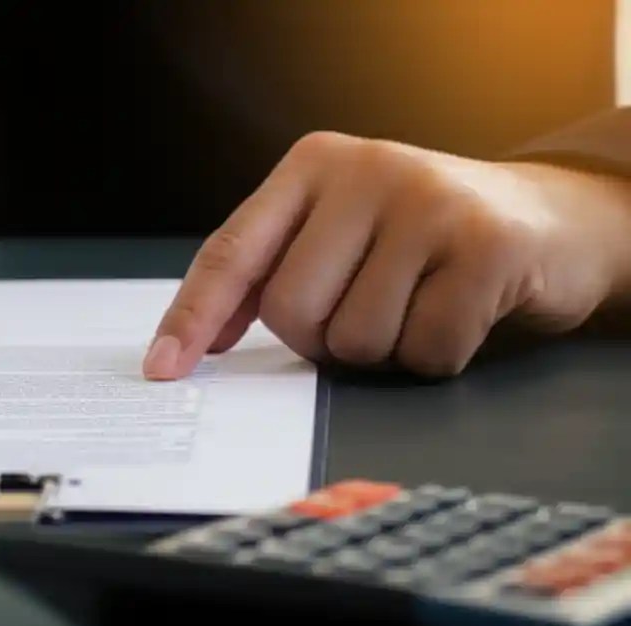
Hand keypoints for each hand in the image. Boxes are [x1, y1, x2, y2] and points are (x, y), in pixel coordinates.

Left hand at [144, 131, 630, 378]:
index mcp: (313, 165)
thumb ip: (273, 269)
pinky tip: (461, 312)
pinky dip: (436, 355)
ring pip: (357, 340)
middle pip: (292, 310)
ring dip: (383, 349)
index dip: (194, 316)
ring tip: (418, 301)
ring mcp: (429, 204)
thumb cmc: (423, 237)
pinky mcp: (486, 246)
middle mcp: (366, 171)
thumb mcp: (341, 230)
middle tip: (366, 310)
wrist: (552, 218)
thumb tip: (192, 342)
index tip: (165, 369)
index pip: (233, 251)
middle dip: (321, 340)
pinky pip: (424, 350)